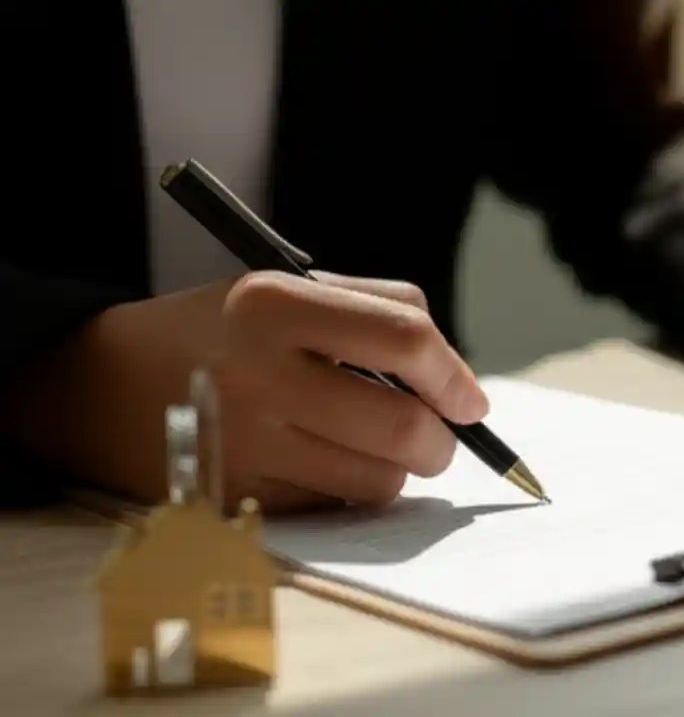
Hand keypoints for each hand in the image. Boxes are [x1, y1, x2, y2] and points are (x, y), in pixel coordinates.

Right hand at [9, 270, 486, 512]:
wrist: (100, 385)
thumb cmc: (221, 332)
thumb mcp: (285, 288)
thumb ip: (377, 312)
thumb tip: (459, 379)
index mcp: (275, 303)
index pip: (404, 338)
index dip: (454, 375)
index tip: (472, 401)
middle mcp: (258, 373)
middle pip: (404, 428)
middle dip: (441, 442)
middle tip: (436, 438)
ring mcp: (243, 442)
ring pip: (377, 481)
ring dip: (397, 470)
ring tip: (374, 446)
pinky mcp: (233, 496)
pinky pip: (333, 506)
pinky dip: (347, 490)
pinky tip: (320, 462)